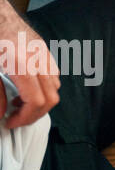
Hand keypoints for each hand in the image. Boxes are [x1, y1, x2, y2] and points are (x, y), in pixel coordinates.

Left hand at [0, 2, 59, 128]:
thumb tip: (2, 113)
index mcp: (22, 65)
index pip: (37, 101)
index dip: (24, 118)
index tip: (10, 122)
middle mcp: (38, 59)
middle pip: (52, 97)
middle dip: (34, 114)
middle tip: (16, 118)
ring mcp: (42, 52)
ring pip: (55, 85)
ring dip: (40, 100)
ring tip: (18, 103)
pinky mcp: (41, 47)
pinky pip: (52, 72)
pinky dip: (43, 86)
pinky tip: (25, 86)